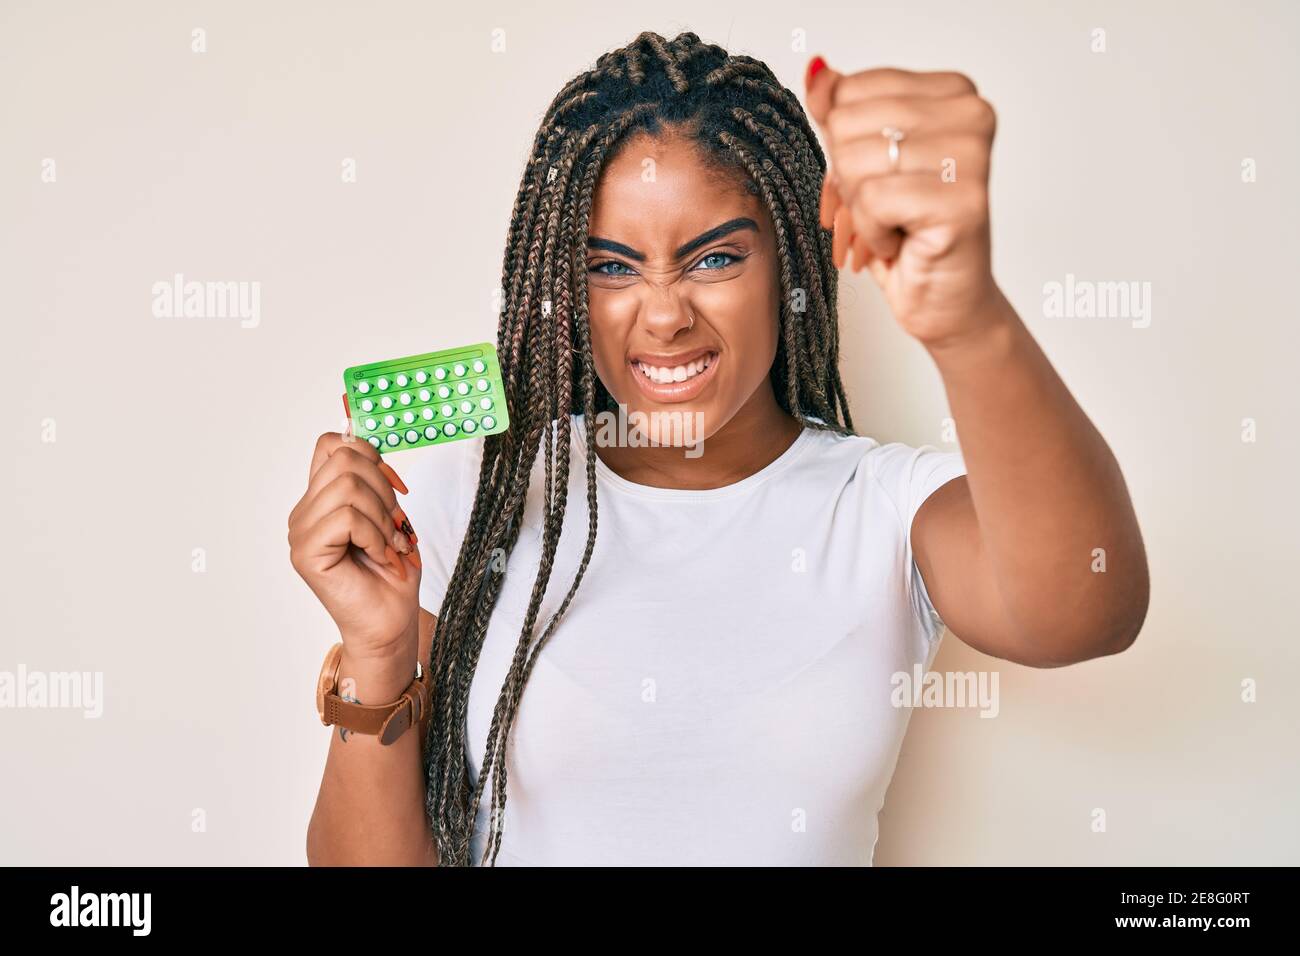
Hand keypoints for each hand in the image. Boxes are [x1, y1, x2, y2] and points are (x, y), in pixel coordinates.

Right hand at [288, 428, 421, 662]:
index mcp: (322, 498)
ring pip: (347, 486)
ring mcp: (300, 532)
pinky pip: (347, 518)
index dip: (369, 453)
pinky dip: (376, 536)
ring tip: (391, 545)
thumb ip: (374, 479)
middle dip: (384, 489)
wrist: (392, 623)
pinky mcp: (305, 553)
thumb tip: (362, 432)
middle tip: (397, 526)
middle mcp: (304, 512)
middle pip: (344, 459)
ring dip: (384, 517)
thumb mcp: (391, 514)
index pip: (331, 444)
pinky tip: (382, 557)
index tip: (397, 486)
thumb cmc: (393, 573)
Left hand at [805, 57, 1003, 347]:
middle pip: (847, 124)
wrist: (944, 301)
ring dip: (860, 210)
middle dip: (848, 179)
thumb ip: (842, 111)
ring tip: (894, 226)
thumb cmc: (908, 234)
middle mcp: (971, 114)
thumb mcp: (864, 161)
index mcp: (953, 93)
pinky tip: (901, 243)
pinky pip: (873, 200)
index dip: (842, 144)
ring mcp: (971, 156)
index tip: (875, 177)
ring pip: (855, 163)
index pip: (851, 91)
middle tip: (882, 209)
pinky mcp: (961, 201)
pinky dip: (872, 232)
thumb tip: (818, 74)